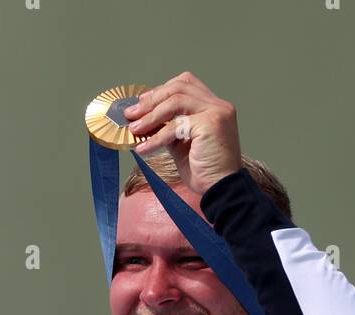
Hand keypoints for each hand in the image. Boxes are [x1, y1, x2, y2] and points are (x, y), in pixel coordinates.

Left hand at [122, 72, 241, 196]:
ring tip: (135, 129)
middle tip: (131, 114)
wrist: (223, 191)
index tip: (143, 102)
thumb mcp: (183, 146)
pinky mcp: (209, 124)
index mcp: (215, 107)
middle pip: (179, 87)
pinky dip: (157, 137)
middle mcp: (218, 106)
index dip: (162, 90)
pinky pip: (175, 126)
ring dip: (151, 115)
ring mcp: (216, 112)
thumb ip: (170, 130)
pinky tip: (144, 148)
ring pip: (175, 101)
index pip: (186, 84)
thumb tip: (146, 123)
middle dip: (152, 100)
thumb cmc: (206, 174)